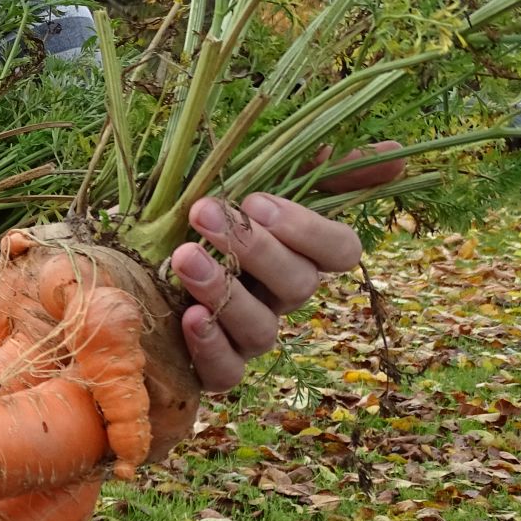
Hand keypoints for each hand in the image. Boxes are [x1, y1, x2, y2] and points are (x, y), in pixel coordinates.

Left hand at [172, 143, 405, 391]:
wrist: (126, 262)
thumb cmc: (194, 216)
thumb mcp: (241, 178)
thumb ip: (310, 166)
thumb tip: (395, 149)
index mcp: (297, 254)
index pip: (340, 251)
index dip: (308, 229)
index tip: (256, 200)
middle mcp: (280, 299)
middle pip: (298, 286)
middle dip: (253, 248)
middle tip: (204, 212)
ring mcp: (249, 337)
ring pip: (263, 330)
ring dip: (225, 292)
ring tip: (186, 257)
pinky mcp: (213, 368)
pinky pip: (227, 372)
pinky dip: (211, 347)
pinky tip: (189, 317)